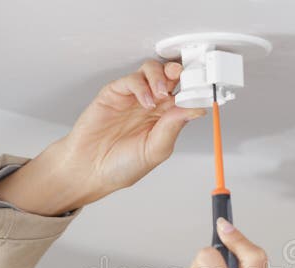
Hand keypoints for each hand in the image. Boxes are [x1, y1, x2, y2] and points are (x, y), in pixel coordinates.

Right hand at [0, 60, 206, 214]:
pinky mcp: (114, 93)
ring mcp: (133, 98)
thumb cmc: (119, 166)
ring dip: (161, 77)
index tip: (206, 90)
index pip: (186, 96)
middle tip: (188, 78)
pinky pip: (131, 80)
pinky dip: (142, 86)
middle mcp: (151, 106)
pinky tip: (145, 101)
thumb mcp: (155, 151)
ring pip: (152, 71)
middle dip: (182, 74)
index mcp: (165, 120)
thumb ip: (173, 127)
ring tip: (163, 93)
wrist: (88, 171)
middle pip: (171, 77)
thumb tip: (195, 109)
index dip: (196, 91)